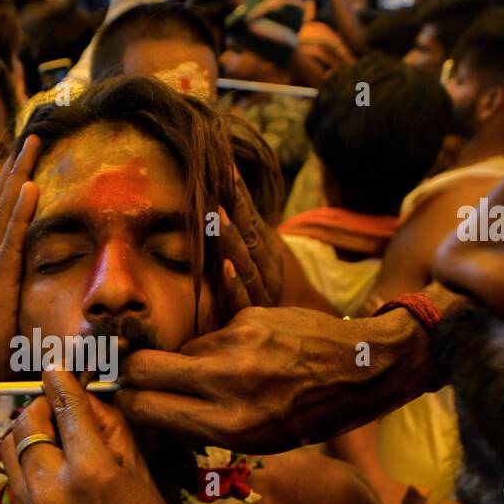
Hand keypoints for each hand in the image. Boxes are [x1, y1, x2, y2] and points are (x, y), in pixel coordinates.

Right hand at [0, 136, 41, 383]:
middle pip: (2, 200)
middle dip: (18, 165)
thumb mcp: (26, 298)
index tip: (33, 149)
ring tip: (31, 146)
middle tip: (35, 132)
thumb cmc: (8, 337)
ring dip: (18, 175)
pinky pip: (9, 241)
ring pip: (3, 211)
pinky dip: (18, 212)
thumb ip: (39, 277)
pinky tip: (29, 188)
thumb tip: (73, 266)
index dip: (19, 176)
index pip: (7, 209)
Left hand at [0, 370, 194, 503]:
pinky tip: (52, 463)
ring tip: (56, 433)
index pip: (65, 409)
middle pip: (27, 423)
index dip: (60, 381)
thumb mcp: (144, 480)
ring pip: (11, 447)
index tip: (58, 365)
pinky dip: (26, 458)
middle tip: (64, 406)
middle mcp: (52, 488)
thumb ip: (114, 433)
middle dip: (42, 407)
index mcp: (91, 473)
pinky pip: (14, 475)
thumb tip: (92, 398)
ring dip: (28, 432)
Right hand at [116, 305, 433, 451]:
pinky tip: (251, 356)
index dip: (124, 403)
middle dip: (129, 372)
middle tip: (130, 376)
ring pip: (181, 351)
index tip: (120, 400)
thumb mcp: (262, 441)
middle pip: (142, 368)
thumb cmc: (314, 414)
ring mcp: (236, 345)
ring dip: (187, 362)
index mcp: (229, 425)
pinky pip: (214, 334)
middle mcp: (226, 383)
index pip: (144, 408)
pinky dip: (221, 346)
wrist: (365, 367)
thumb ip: (205, 427)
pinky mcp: (248, 317)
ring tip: (224, 375)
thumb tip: (154, 412)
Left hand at [217, 170, 284, 315]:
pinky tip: (225, 267)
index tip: (225, 166)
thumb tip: (218, 194)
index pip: (251, 216)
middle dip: (235, 207)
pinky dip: (235, 282)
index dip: (239, 192)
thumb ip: (241, 232)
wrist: (287, 337)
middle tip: (218, 182)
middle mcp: (267, 265)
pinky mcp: (251, 314)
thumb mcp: (255, 258)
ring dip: (231, 238)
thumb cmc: (258, 290)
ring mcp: (261, 289)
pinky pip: (242, 298)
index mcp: (266, 249)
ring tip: (216, 215)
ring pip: (246, 261)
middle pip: (250, 233)